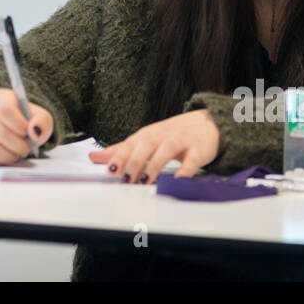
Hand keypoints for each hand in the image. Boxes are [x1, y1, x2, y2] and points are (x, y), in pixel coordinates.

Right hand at [0, 88, 52, 164]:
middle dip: (18, 145)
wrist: (16, 129)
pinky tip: (7, 157)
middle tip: (26, 148)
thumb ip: (42, 121)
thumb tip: (33, 131)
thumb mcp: (42, 118)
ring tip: (17, 153)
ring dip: (9, 156)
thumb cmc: (28, 122)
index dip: (18, 125)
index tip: (28, 133)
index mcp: (1, 97)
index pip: (5, 110)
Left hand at [89, 109, 219, 182]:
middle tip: (126, 180)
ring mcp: (180, 142)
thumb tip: (95, 157)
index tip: (110, 170)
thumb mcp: (146, 140)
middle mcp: (161, 136)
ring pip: (165, 150)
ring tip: (146, 180)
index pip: (129, 144)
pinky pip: (191, 161)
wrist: (208, 123)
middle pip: (145, 145)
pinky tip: (177, 181)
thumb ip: (122, 150)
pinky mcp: (198, 151)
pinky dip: (185, 171)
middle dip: (134, 162)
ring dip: (155, 165)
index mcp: (147, 135)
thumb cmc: (172, 135)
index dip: (119, 157)